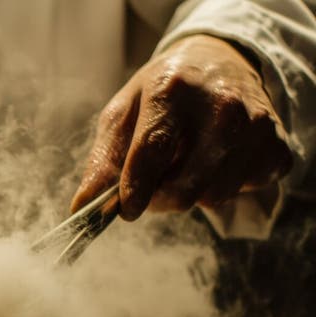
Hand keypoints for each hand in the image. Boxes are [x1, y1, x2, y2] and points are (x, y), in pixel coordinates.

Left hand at [71, 35, 292, 219]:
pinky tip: (216, 159)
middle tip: (151, 185)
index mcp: (173, 91)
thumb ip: (104, 160)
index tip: (125, 210)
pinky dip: (222, 185)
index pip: (152, 152)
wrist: (221, 62)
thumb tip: (84, 206)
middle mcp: (222, 107)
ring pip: (212, 197)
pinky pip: (242, 193)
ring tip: (184, 163)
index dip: (136, 190)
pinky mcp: (276, 148)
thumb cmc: (162, 93)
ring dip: (189, 192)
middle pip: (183, 189)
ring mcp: (257, 127)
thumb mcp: (123, 112)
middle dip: (158, 198)